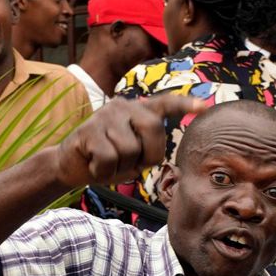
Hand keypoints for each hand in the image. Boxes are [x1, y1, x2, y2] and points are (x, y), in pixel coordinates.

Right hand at [55, 93, 202, 186]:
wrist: (69, 165)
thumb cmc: (106, 160)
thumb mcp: (132, 154)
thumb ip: (147, 148)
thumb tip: (160, 156)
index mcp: (139, 111)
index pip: (165, 104)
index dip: (185, 105)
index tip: (205, 107)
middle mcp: (124, 106)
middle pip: (154, 130)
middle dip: (149, 154)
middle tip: (133, 164)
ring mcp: (106, 116)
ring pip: (129, 149)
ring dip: (121, 168)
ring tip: (107, 164)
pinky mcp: (88, 129)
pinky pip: (108, 158)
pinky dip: (104, 171)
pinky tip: (95, 166)